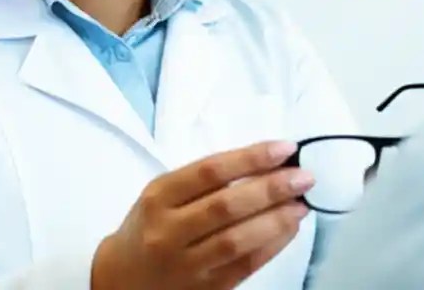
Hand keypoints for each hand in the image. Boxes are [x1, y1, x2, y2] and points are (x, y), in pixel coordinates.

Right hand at [92, 140, 314, 289]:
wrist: (119, 279)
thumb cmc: (150, 227)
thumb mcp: (163, 195)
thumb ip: (205, 181)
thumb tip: (265, 165)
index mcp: (158, 197)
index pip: (210, 171)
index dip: (251, 158)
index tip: (285, 148)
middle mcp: (168, 231)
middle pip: (227, 206)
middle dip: (272, 188)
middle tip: (304, 177)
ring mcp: (185, 264)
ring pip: (237, 239)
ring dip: (277, 219)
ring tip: (301, 204)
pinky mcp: (203, 289)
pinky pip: (244, 265)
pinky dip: (271, 245)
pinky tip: (289, 229)